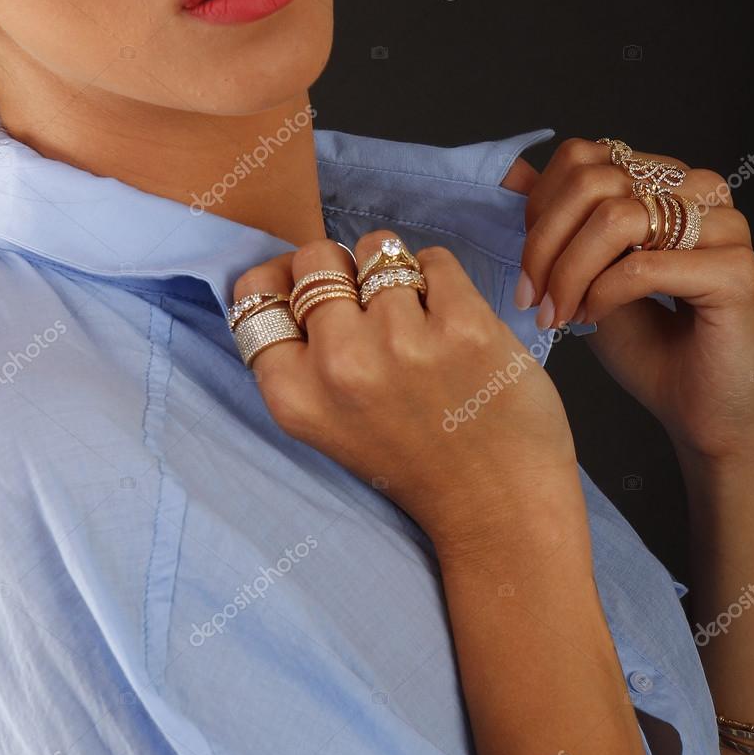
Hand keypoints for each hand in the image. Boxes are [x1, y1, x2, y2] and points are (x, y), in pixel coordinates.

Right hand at [230, 231, 578, 552]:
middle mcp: (340, 364)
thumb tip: (292, 276)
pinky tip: (455, 329)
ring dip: (399, 275)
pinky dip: (445, 283)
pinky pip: (435, 259)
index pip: (255, 295)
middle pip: (315, 257)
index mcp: (295, 395)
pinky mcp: (463, 325)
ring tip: (420, 324)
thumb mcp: (329, 425)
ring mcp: (401, 341)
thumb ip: (302, 360)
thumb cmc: (417, 462)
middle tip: (374, 311)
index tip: (316, 295)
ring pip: (378, 249)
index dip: (285, 282)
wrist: (497, 505)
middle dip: (343, 271)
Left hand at [509, 139, 753, 464]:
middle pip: (595, 182)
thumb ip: (560, 228)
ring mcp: (725, 227)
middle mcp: (701, 192)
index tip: (526, 272)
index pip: (584, 158)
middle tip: (532, 299)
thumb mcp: (586, 278)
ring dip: (570, 273)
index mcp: (666, 182)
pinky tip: (591, 319)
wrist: (699, 411)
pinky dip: (603, 295)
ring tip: (559, 314)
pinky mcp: (737, 270)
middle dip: (545, 246)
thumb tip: (512, 176)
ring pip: (617, 218)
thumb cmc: (648, 348)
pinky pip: (643, 266)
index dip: (540, 212)